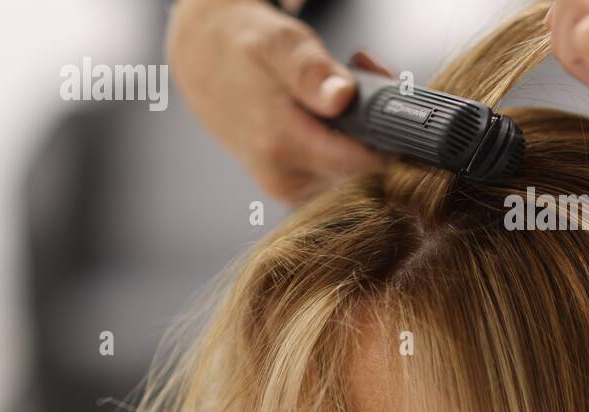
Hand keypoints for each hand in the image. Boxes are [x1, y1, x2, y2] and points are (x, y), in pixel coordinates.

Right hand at [169, 0, 391, 205]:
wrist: (202, 60)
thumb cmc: (241, 48)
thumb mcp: (277, 44)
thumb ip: (310, 71)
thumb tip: (341, 97)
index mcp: (280, 145)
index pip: (363, 165)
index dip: (386, 134)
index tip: (387, 99)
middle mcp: (284, 178)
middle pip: (364, 174)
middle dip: (377, 134)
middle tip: (368, 83)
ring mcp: (288, 189)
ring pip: (353, 179)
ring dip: (363, 141)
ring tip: (345, 95)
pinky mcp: (292, 190)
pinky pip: (336, 179)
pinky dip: (346, 150)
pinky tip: (335, 119)